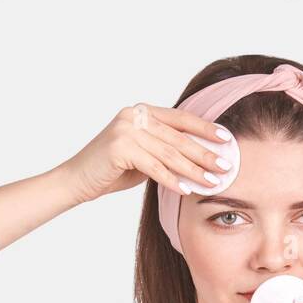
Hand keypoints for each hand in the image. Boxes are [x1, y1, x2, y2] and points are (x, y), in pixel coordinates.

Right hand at [55, 104, 232, 205]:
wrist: (76, 180)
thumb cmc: (110, 171)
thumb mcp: (142, 156)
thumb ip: (163, 150)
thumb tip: (198, 157)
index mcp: (142, 112)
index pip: (181, 118)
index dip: (205, 129)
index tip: (226, 140)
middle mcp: (135, 115)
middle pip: (178, 137)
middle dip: (205, 153)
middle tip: (226, 166)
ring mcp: (126, 129)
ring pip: (168, 153)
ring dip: (193, 170)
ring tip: (212, 182)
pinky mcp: (119, 147)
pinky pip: (153, 167)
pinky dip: (171, 180)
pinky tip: (186, 189)